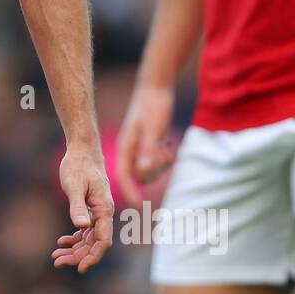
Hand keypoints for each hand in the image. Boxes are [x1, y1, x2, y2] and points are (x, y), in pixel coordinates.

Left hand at [52, 142, 113, 273]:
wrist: (82, 149)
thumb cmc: (78, 165)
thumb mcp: (74, 185)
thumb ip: (78, 206)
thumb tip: (82, 226)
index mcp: (104, 209)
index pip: (103, 241)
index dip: (93, 257)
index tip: (80, 268)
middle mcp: (104, 213)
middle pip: (94, 243)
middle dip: (78, 256)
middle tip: (57, 262)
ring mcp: (98, 212)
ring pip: (89, 238)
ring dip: (74, 250)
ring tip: (56, 257)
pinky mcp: (91, 208)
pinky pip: (86, 230)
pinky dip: (75, 238)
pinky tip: (62, 242)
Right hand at [116, 83, 175, 207]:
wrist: (156, 86)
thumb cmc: (154, 107)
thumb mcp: (154, 130)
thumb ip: (149, 151)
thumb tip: (144, 173)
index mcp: (127, 147)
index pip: (124, 176)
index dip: (130, 192)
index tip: (140, 207)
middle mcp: (131, 148)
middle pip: (140, 174)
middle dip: (155, 170)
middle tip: (166, 152)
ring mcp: (139, 145)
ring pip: (150, 167)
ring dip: (162, 163)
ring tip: (169, 145)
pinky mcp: (148, 142)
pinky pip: (156, 159)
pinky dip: (164, 156)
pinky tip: (169, 142)